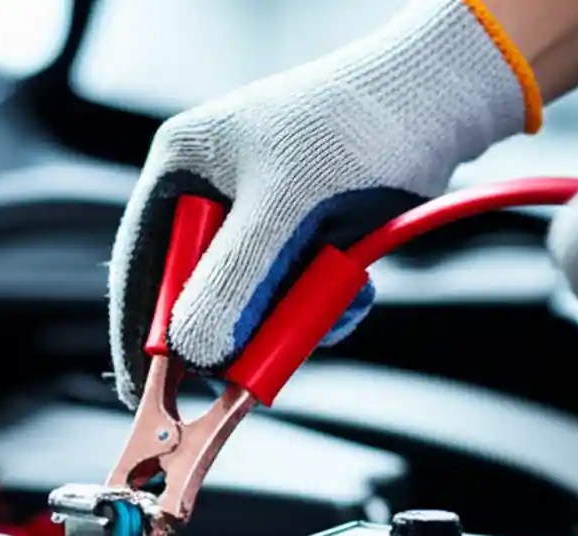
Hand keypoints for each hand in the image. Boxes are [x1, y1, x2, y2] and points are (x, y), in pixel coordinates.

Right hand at [106, 0, 541, 406]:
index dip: (140, 332)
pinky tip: (351, 287)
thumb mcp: (286, 203)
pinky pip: (293, 296)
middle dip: (239, 326)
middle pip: (200, 292)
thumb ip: (235, 278)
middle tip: (264, 358)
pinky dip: (321, 306)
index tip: (147, 392)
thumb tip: (194, 350)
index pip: (142, 264)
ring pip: (253, 303)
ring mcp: (260, 216)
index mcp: (183, 167)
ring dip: (291, 319)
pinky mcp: (303, 235)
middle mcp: (213, 193)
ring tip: (331, 300)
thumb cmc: (355, 125)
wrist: (437, 100)